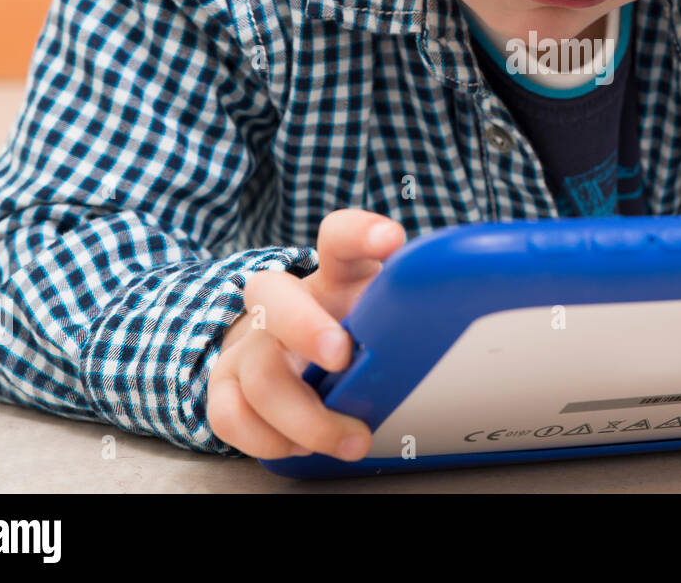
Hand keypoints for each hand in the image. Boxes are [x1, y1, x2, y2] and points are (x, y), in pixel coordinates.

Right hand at [208, 209, 405, 458]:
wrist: (290, 355)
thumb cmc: (352, 334)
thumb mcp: (381, 318)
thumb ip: (405, 317)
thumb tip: (453, 320)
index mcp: (335, 277)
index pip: (339, 238)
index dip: (362, 233)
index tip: (391, 240)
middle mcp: (285, 301)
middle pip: (275, 295)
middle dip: (305, 327)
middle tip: (342, 356)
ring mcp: (249, 343)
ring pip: (259, 374)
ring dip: (306, 417)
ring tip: (353, 439)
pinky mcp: (226, 383)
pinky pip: (230, 414)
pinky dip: (268, 440)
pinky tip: (301, 448)